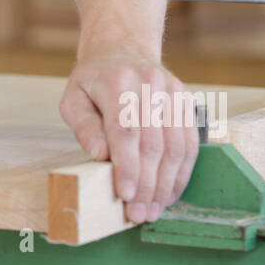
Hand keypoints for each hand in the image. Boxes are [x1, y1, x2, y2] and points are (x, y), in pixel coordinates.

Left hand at [58, 52, 199, 223]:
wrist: (123, 50)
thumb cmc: (94, 82)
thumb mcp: (74, 98)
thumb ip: (84, 127)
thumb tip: (99, 155)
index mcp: (117, 81)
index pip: (125, 129)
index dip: (127, 165)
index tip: (124, 195)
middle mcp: (149, 84)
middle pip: (153, 142)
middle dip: (146, 183)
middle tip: (138, 214)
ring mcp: (172, 92)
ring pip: (176, 145)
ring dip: (166, 184)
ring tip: (154, 210)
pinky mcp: (187, 101)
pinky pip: (190, 142)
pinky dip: (181, 172)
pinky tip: (169, 192)